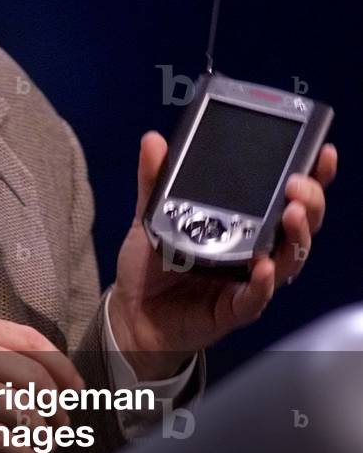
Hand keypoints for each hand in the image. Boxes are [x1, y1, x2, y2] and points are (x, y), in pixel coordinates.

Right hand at [0, 306, 83, 452]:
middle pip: (32, 375)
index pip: (29, 339)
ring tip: (45, 444)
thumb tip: (5, 362)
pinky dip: (19, 451)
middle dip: (56, 403)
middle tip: (62, 422)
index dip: (60, 365)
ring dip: (40, 431)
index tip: (74, 386)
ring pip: (18, 407)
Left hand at [109, 132, 336, 380]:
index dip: (310, 175)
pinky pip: (256, 297)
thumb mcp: (150, 213)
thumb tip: (153, 140)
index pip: (284, 195)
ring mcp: (248, 279)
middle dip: (308, 201)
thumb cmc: (151, 263)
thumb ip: (154, 179)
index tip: (321, 151)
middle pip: (298, 224)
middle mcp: (253, 247)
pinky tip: (264, 266)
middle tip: (299, 184)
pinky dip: (263, 283)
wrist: (132, 311)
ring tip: (293, 214)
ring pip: (288, 259)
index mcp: (242, 220)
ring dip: (295, 236)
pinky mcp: (234, 308)